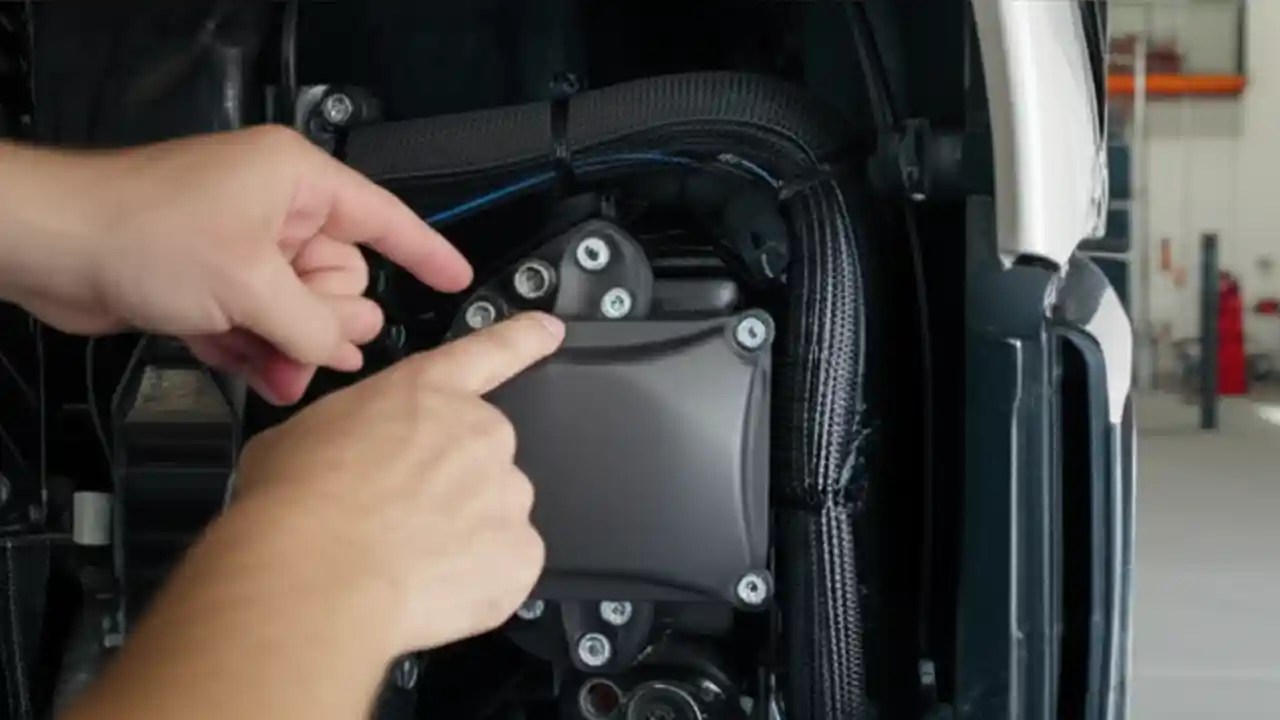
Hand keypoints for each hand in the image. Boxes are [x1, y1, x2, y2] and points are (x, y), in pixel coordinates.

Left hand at [0, 127, 470, 403]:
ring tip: (276, 370)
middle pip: (342, 280)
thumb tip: (348, 351)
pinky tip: (254, 372)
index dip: (426, 251)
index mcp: (297, 183)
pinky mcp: (214, 285)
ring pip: (301, 313)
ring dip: (290, 346)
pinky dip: (259, 351)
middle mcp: (275, 212)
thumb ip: (313, 324)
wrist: (49, 249)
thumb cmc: (136, 228)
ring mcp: (244, 250)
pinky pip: (263, 327)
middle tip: (300, 335)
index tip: (457, 278)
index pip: (384, 219)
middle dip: (324, 320)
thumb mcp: (248, 284)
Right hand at [224, 313, 561, 653]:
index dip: (523, 340)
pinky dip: (475, 584)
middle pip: (481, 457)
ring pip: (494, 517)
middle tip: (397, 521)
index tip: (549, 331)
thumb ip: (352, 434)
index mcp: (428, 393)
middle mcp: (481, 433)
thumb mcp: (303, 435)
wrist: (315, 576)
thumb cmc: (294, 503)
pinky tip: (426, 590)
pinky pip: (505, 569)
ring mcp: (507, 495)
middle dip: (451, 487)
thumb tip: (344, 461)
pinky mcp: (520, 555)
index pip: (490, 352)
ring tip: (403, 562)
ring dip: (461, 538)